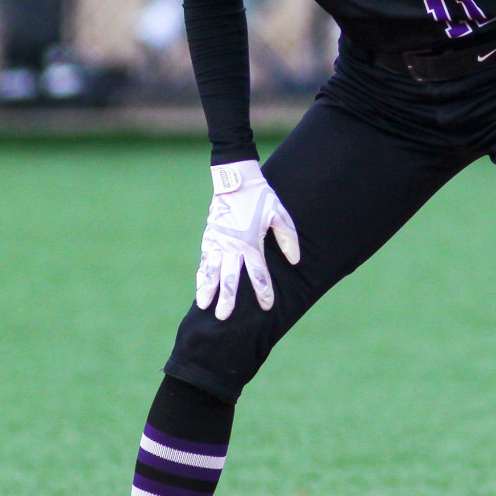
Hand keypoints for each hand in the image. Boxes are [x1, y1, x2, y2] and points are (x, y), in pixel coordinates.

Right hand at [195, 160, 299, 319]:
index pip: (258, 274)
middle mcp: (232, 245)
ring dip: (207, 289)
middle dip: (228, 299)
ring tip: (204, 306)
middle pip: (229, 278)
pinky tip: (200, 287)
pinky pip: (204, 260)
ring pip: (211, 271)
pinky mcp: (209, 236)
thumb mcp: (280, 214)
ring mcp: (217, 241)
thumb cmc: (261, 196)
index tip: (267, 306)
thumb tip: (295, 261)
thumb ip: (288, 238)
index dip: (264, 291)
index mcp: (251, 242)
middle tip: (225, 317)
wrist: (235, 178)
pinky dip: (202, 275)